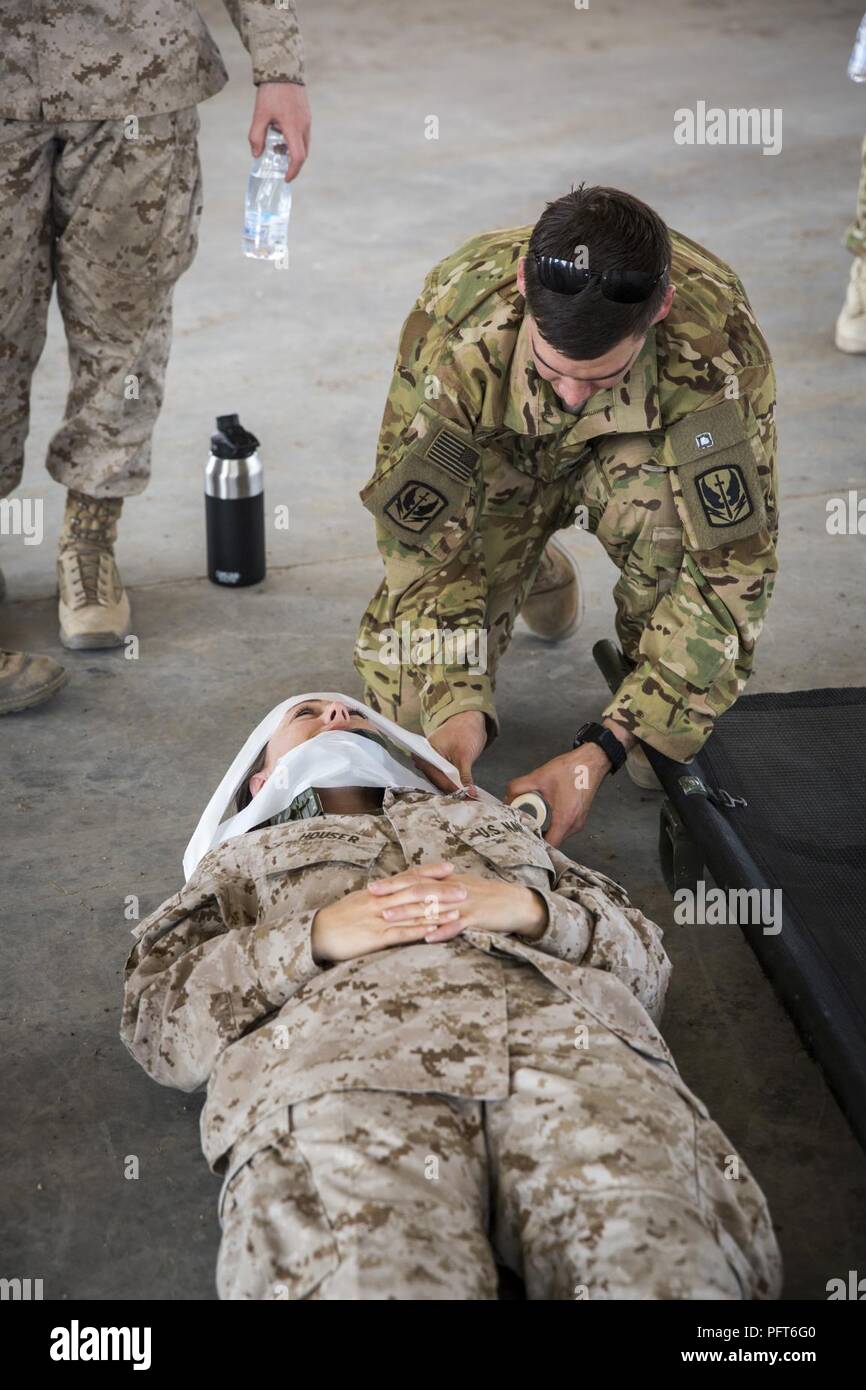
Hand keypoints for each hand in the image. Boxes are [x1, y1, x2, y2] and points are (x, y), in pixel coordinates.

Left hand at [249, 82, 310, 178]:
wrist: (283, 69)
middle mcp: (304, 126)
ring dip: (293, 151)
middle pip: (303, 154)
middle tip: (281, 167)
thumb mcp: (259, 115)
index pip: (297, 157)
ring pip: (304, 144)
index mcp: (293, 128)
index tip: (286, 178)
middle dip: (293, 164)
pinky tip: (282, 134)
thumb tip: (256, 154)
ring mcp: (307, 121)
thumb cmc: (271, 92)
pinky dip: (295, 141)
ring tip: (277, 147)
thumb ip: (256, 136)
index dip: (293, 171)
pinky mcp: (306, 115)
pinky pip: (303, 135)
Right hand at [312, 862, 465, 962]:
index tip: (449, 867)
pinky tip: (436, 932)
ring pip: (413, 911)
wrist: (315, 934)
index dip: (429, 872)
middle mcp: (381, 902)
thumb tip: (393, 895)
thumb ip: (378, 899)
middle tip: (464, 889)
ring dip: (437, 910)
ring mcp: (379, 919)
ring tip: (459, 909)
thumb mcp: (357, 903)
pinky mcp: (375, 938)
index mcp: (377, 893)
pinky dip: (420, 931)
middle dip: (442, 890)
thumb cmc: (336, 920)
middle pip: (416, 892)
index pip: (407, 877)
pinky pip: (401, 933)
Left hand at [370, 865, 547, 942]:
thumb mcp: (462, 889)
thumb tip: (417, 892)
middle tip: (372, 898)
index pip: (417, 879)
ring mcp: (465, 903)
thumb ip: (440, 890)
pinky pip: (458, 924)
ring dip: (410, 913)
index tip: (372, 886)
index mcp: (448, 882)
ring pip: (434, 907)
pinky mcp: (478, 917)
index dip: (394, 882)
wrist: (517, 903)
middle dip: (394, 894)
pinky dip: (443, 931)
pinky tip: (428, 938)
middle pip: (420, 889)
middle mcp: (453, 889)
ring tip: (389, 919)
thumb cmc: (488, 898)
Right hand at [415, 710, 486, 791]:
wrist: (468, 718)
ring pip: (440, 779)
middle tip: (467, 800)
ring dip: (452, 787)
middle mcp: (425, 758)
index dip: (452, 788)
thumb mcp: (466, 755)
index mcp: (427, 753)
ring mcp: (431, 761)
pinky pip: (443, 776)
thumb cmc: (465, 732)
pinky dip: (453, 782)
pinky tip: (462, 789)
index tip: (465, 798)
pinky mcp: (438, 763)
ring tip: (466, 796)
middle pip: (437, 780)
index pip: (438, 777)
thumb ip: (465, 776)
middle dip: (452, 790)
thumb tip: (469, 793)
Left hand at [506, 745, 608, 847]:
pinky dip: (553, 824)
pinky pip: (563, 828)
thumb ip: (518, 787)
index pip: (548, 845)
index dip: (533, 844)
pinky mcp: (579, 817)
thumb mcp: (539, 776)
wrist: (592, 761)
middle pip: (552, 842)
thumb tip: (507, 798)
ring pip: (558, 835)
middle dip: (536, 836)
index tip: (522, 838)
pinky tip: (544, 814)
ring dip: (545, 830)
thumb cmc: (572, 769)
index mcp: (565, 819)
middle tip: (522, 828)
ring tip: (532, 820)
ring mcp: (579, 822)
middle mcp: (574, 825)